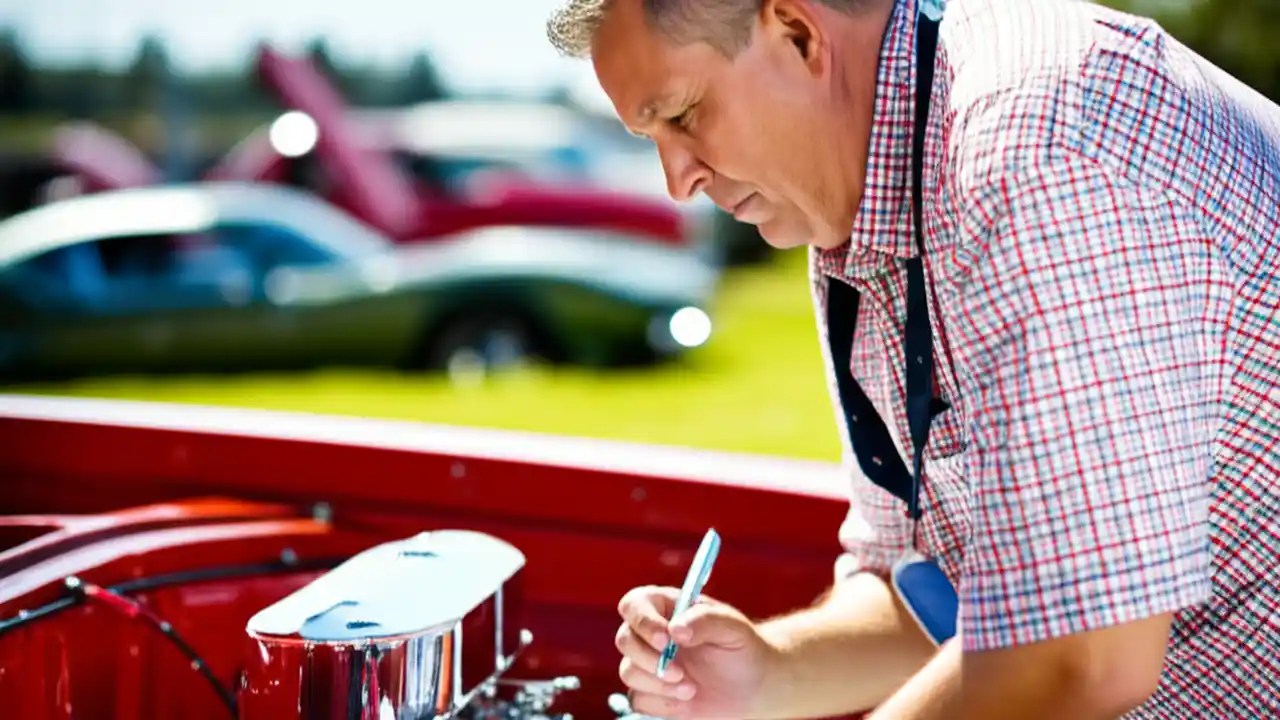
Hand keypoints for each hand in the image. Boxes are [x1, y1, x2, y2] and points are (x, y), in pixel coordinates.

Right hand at [614, 585, 781, 718]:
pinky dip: (661, 703)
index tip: (666, 640)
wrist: (753, 687)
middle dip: (649, 659)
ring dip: (658, 684)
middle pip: (624, 639)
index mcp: (667, 607)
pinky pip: (637, 699)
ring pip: (628, 672)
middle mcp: (652, 633)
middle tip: (679, 673)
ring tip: (691, 689)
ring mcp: (649, 664)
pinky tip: (686, 700)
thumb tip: (675, 630)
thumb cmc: (742, 648)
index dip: (643, 622)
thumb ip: (704, 620)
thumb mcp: (732, 627)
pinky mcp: (651, 693)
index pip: (634, 605)